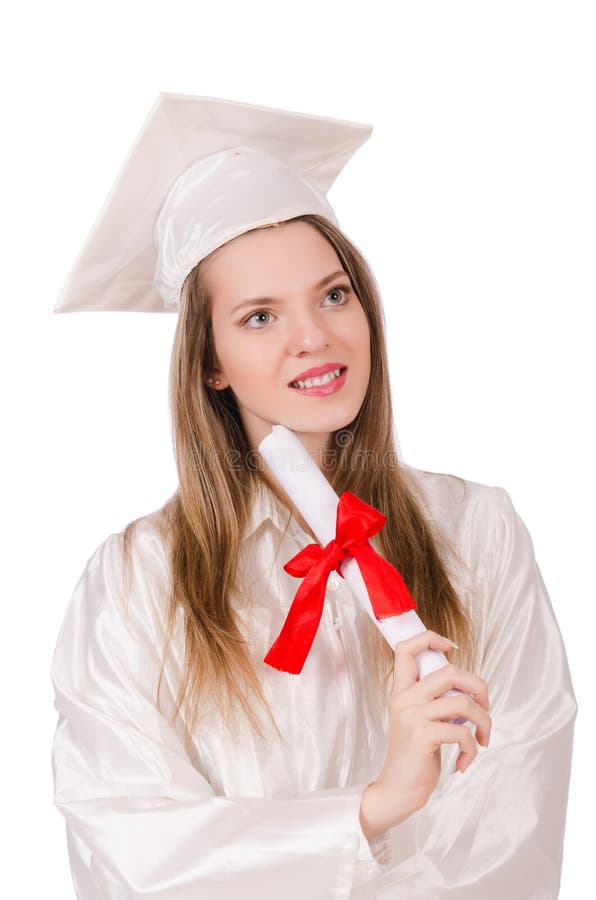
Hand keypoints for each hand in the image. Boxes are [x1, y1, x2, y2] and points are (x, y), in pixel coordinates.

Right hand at [359, 630, 490, 839]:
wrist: (398, 791)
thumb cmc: (414, 757)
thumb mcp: (419, 721)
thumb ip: (434, 701)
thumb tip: (468, 691)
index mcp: (402, 691)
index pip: (406, 649)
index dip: (430, 639)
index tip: (451, 647)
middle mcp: (405, 699)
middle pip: (450, 671)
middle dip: (479, 687)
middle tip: (485, 707)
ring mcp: (412, 716)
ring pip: (463, 702)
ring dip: (484, 722)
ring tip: (482, 739)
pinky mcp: (422, 735)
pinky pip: (462, 732)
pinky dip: (473, 748)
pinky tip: (465, 761)